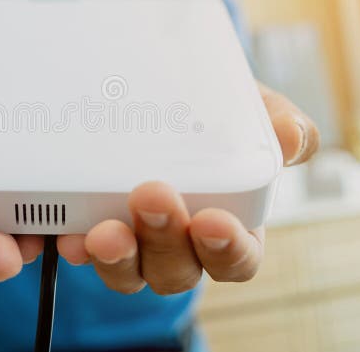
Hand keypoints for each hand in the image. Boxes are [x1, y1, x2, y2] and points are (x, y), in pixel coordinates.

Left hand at [54, 83, 319, 293]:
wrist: (164, 89)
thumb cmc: (218, 111)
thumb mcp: (252, 109)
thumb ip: (278, 124)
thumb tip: (293, 138)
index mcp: (231, 226)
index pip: (237, 258)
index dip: (227, 250)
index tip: (212, 221)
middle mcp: (181, 244)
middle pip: (177, 270)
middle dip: (164, 241)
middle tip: (150, 196)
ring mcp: (136, 240)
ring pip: (128, 271)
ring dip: (116, 256)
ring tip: (102, 230)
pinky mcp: (93, 226)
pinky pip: (83, 251)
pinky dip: (75, 247)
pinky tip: (67, 233)